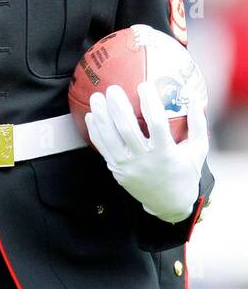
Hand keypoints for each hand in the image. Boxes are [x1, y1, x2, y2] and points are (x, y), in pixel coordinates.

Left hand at [85, 82, 208, 223]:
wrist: (168, 203)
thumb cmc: (185, 172)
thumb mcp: (198, 150)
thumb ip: (197, 123)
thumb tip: (195, 96)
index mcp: (166, 153)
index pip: (157, 124)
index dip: (150, 103)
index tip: (144, 85)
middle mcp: (144, 159)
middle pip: (126, 129)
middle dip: (117, 107)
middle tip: (112, 88)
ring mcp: (127, 165)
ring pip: (109, 138)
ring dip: (101, 116)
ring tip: (96, 97)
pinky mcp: (116, 169)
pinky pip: (102, 147)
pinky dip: (95, 131)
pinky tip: (91, 116)